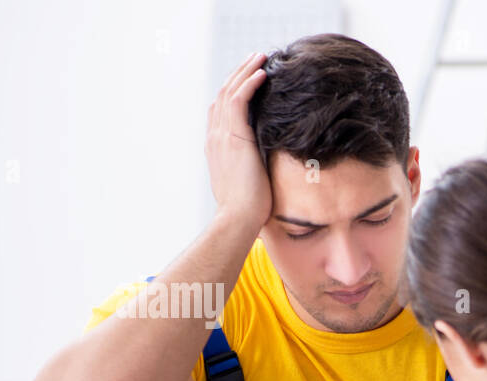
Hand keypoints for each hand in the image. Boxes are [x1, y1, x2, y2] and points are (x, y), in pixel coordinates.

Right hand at [206, 51, 272, 231]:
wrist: (239, 218)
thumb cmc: (249, 210)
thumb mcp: (250, 184)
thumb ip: (255, 170)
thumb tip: (271, 170)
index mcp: (218, 147)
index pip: (222, 110)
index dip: (234, 91)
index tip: (249, 79)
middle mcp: (215, 137)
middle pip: (224, 94)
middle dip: (239, 74)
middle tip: (255, 58)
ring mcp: (221, 135)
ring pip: (230, 91)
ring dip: (245, 71)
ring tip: (260, 56)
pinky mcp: (233, 136)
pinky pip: (238, 100)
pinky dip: (249, 83)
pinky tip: (262, 73)